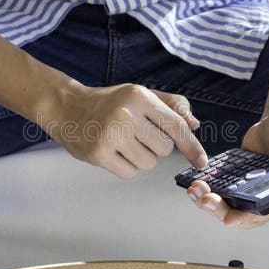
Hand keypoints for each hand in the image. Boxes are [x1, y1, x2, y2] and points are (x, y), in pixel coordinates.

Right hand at [48, 82, 207, 178]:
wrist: (67, 108)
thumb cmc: (110, 102)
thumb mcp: (140, 95)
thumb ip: (171, 106)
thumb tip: (194, 125)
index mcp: (139, 96)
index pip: (176, 126)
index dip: (192, 146)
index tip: (201, 161)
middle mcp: (125, 114)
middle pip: (164, 150)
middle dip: (156, 147)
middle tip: (137, 134)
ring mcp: (110, 135)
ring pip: (149, 164)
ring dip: (142, 158)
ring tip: (124, 142)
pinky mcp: (97, 154)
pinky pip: (130, 173)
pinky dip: (126, 167)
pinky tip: (114, 152)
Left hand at [186, 109, 268, 228]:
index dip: (249, 218)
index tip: (229, 219)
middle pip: (245, 216)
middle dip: (221, 210)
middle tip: (203, 198)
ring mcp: (253, 194)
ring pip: (229, 208)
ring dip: (209, 204)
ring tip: (194, 191)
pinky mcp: (238, 186)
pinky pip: (222, 195)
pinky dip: (206, 194)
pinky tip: (194, 185)